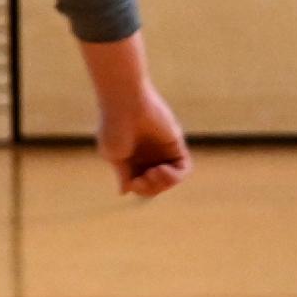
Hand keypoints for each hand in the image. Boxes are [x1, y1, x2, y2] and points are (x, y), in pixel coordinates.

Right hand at [98, 82, 191, 197]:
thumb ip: (123, 175)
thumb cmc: (114, 127)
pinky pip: (183, 169)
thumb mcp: (113, 156)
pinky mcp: (175, 144)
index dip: (140, 189)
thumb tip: (124, 192)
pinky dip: (176, 176)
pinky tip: (163, 169)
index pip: (142, 185)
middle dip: (152, 188)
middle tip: (145, 178)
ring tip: (155, 172)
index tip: (135, 182)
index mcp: (132, 160)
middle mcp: (148, 157)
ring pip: (171, 180)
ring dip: (164, 183)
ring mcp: (162, 151)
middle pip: (158, 185)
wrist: (124, 104)